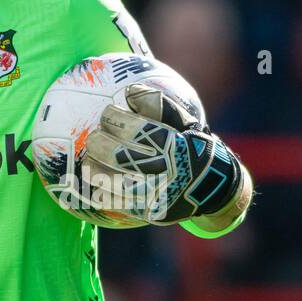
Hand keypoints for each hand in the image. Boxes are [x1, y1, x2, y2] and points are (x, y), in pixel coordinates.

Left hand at [93, 83, 243, 225]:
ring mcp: (152, 193)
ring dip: (93, 167)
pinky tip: (92, 182)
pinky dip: (98, 190)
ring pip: (110, 180)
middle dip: (99, 142)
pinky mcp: (144, 210)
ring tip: (90, 159)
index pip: (135, 129)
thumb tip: (131, 90)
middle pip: (117, 154)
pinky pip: (111, 202)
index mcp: (173, 145)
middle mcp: (162, 170)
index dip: (115, 119)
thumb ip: (160, 106)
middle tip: (94, 137)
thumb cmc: (192, 147)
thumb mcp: (185, 123)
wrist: (211, 188)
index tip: (107, 113)